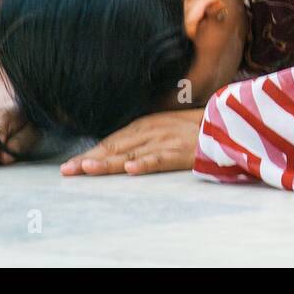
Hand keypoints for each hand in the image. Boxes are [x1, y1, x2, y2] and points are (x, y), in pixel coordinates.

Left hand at [60, 109, 203, 175]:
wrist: (224, 123)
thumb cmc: (192, 127)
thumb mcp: (162, 125)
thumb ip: (140, 135)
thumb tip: (115, 149)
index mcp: (144, 125)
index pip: (111, 141)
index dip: (90, 153)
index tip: (71, 165)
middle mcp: (149, 132)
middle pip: (114, 148)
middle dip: (90, 159)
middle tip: (68, 170)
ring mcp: (163, 142)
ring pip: (130, 154)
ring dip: (108, 162)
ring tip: (88, 169)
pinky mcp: (179, 152)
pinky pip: (159, 159)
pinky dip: (144, 164)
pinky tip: (130, 170)